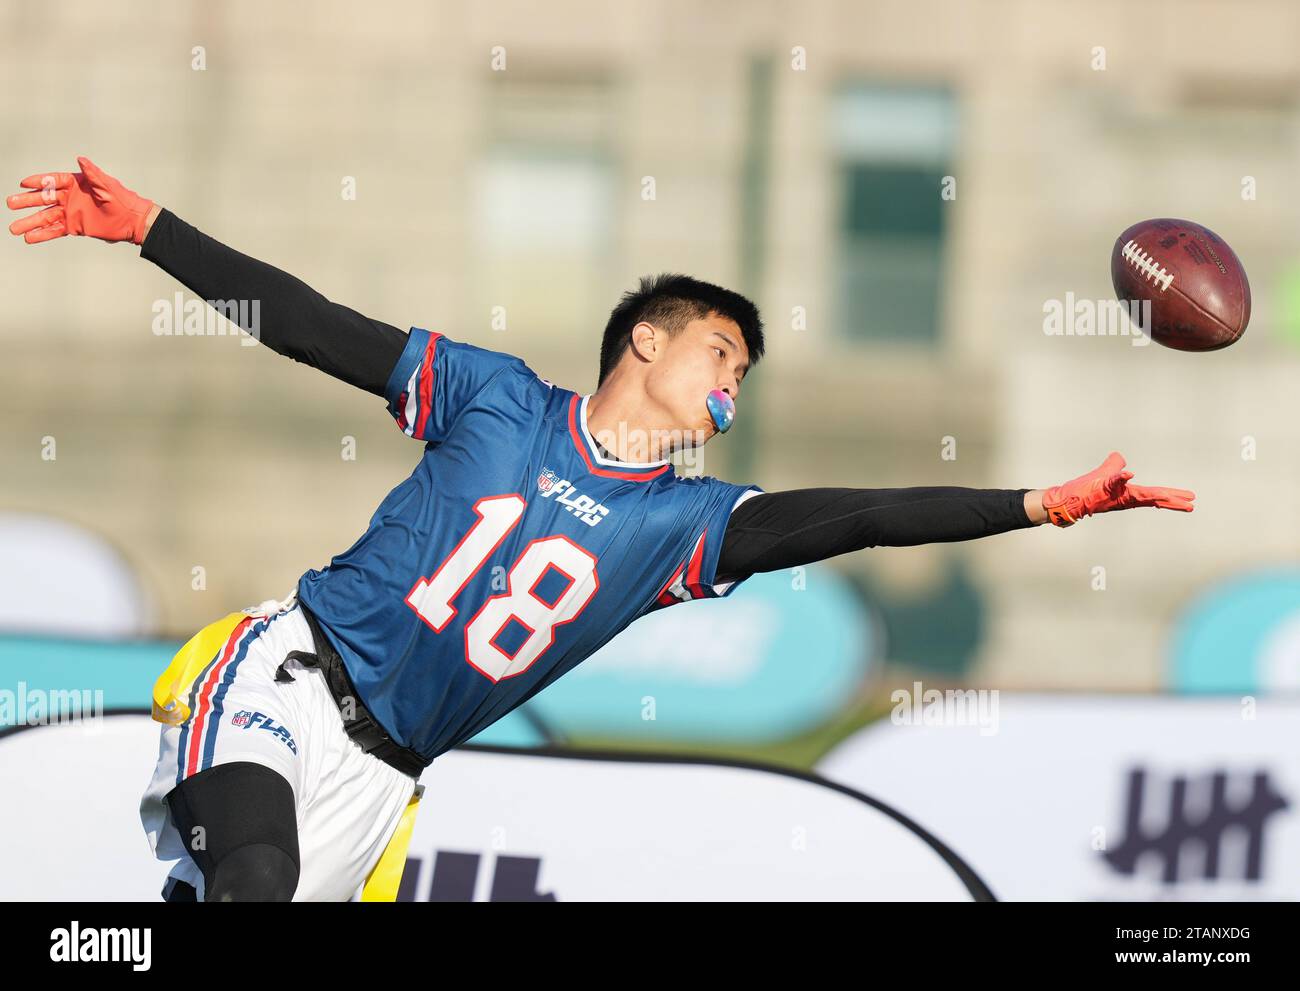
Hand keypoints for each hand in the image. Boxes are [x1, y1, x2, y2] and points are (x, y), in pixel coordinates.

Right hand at [7, 156, 154, 244]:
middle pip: (43, 199)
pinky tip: (29, 238)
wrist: (133, 221)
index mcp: (75, 183)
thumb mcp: (108, 185)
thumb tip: (81, 158)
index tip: (23, 184)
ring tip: (13, 229)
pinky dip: (43, 235)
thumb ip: (93, 173)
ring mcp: (70, 212)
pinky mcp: (74, 227)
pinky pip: (55, 231)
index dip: (38, 182)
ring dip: (30, 222)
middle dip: (27, 201)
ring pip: (45, 217)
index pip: (52, 181)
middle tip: (10, 203)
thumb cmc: (122, 200)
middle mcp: (69, 197)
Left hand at [1042, 452, 1194, 526]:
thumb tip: (1119, 457)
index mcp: (1130, 494)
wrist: (1068, 499)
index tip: (1190, 498)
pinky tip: (1129, 474)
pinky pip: (1113, 481)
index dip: (1173, 496)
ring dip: (1157, 495)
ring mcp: (1115, 494)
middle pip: (1154, 498)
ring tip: (1174, 498)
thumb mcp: (1106, 473)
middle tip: (1192, 505)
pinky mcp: (1103, 489)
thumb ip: (1115, 466)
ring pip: (1139, 494)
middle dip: (1173, 500)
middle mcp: (1125, 497)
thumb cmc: (1088, 489)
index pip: (1155, 495)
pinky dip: (1121, 477)